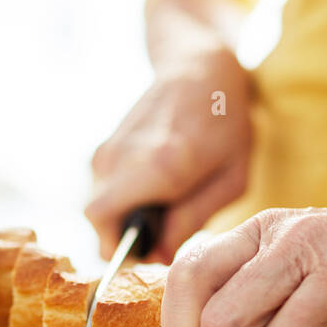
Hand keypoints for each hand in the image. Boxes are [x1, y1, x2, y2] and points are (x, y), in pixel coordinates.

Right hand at [86, 46, 251, 262]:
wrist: (198, 70)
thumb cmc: (225, 124)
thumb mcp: (230, 179)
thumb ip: (192, 220)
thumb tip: (160, 256)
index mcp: (158, 167)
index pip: (103, 221)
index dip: (122, 247)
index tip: (153, 249)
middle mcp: (121, 158)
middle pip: (97, 219)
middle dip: (125, 235)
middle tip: (163, 231)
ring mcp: (106, 150)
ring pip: (98, 204)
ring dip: (125, 215)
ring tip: (164, 202)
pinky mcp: (103, 146)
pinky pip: (103, 189)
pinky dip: (123, 198)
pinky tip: (154, 185)